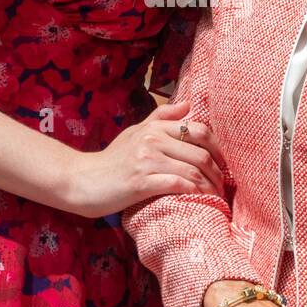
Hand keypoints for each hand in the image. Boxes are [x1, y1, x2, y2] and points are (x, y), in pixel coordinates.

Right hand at [65, 99, 226, 216]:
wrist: (82, 181)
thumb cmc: (111, 160)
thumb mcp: (135, 132)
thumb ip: (161, 118)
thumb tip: (187, 104)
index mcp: (154, 127)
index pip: (199, 131)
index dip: (218, 148)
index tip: (223, 165)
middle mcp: (152, 140)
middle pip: (201, 152)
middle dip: (218, 171)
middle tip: (224, 185)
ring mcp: (146, 161)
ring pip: (193, 170)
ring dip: (210, 186)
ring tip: (216, 197)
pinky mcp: (141, 182)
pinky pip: (178, 185)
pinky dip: (195, 193)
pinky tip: (201, 201)